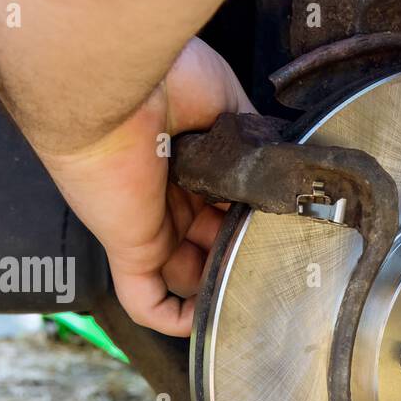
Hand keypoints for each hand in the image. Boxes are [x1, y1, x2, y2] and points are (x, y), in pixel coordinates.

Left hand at [36, 38, 252, 335]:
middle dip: (242, 255)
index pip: (225, 208)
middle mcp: (169, 196)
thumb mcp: (228, 105)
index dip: (253, 224)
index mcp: (191, 163)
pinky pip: (147, 302)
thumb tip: (281, 170)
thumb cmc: (162, 77)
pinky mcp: (130, 247)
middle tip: (275, 256)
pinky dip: (177, 320)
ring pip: (187, 277)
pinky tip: (206, 324)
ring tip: (254, 286)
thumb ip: (252, 145)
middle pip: (211, 245)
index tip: (283, 231)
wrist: (116, 78)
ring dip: (219, 288)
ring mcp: (148, 225)